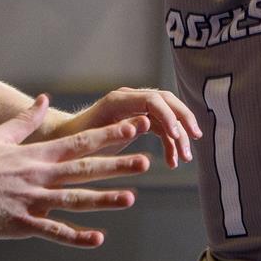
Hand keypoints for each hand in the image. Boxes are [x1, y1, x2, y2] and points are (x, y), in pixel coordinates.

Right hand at [0, 97, 148, 247]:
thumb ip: (26, 121)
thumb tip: (43, 100)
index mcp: (36, 155)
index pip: (80, 142)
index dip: (109, 135)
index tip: (133, 128)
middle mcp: (38, 175)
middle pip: (84, 169)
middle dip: (116, 164)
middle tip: (146, 161)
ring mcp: (30, 200)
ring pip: (74, 199)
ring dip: (103, 199)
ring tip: (131, 197)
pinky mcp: (20, 223)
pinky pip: (53, 230)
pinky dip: (75, 236)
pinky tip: (98, 238)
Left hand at [53, 87, 200, 168]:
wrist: (65, 141)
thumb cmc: (76, 140)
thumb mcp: (96, 137)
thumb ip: (119, 128)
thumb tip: (147, 123)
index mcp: (119, 99)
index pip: (154, 99)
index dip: (169, 115)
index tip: (177, 135)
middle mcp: (131, 99)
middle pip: (167, 102)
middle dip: (183, 119)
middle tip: (195, 138)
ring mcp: (137, 109)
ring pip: (168, 117)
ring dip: (180, 136)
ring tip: (185, 158)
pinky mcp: (139, 121)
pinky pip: (162, 129)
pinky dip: (170, 144)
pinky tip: (172, 161)